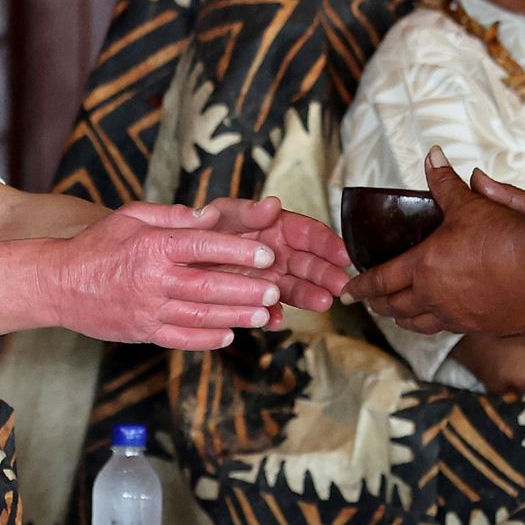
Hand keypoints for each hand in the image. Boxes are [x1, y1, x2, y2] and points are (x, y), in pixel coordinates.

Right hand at [49, 205, 282, 348]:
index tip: (266, 253)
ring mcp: (147, 309)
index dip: (238, 250)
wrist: (57, 284)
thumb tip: (209, 216)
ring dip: (235, 317)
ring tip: (263, 315)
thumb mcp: (131, 216)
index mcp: (153, 246)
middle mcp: (153, 279)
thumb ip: (172, 216)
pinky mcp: (142, 332)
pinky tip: (228, 335)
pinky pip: (179, 338)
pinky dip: (206, 339)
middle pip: (208, 286)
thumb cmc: (97, 245)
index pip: (204, 246)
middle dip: (246, 290)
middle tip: (274, 290)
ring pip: (199, 315)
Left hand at [190, 196, 352, 323]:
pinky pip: (268, 309)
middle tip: (341, 284)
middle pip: (310, 264)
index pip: (309, 234)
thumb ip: (248, 211)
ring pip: (296, 288)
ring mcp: (270, 279)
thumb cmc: (205, 227)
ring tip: (322, 303)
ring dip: (310, 296)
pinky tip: (274, 320)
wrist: (181, 257)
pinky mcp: (256, 299)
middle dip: (327, 274)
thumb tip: (272, 204)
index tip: (343, 254)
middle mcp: (280, 254)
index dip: (328, 243)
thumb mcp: (224, 214)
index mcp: (278, 227)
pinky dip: (271, 315)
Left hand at [343, 148, 524, 334]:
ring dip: (406, 320)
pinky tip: (442, 321)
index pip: (381, 280)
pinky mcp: (485, 328)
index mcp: (424, 268)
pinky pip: (453, 330)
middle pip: (397, 308)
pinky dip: (439, 325)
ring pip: (422, 325)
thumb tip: (432, 155)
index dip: (361, 286)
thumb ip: (445, 183)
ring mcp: (461, 317)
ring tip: (399, 317)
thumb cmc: (505, 233)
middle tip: (370, 304)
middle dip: (380, 306)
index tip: (347, 291)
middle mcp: (436, 298)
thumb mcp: (469, 204)